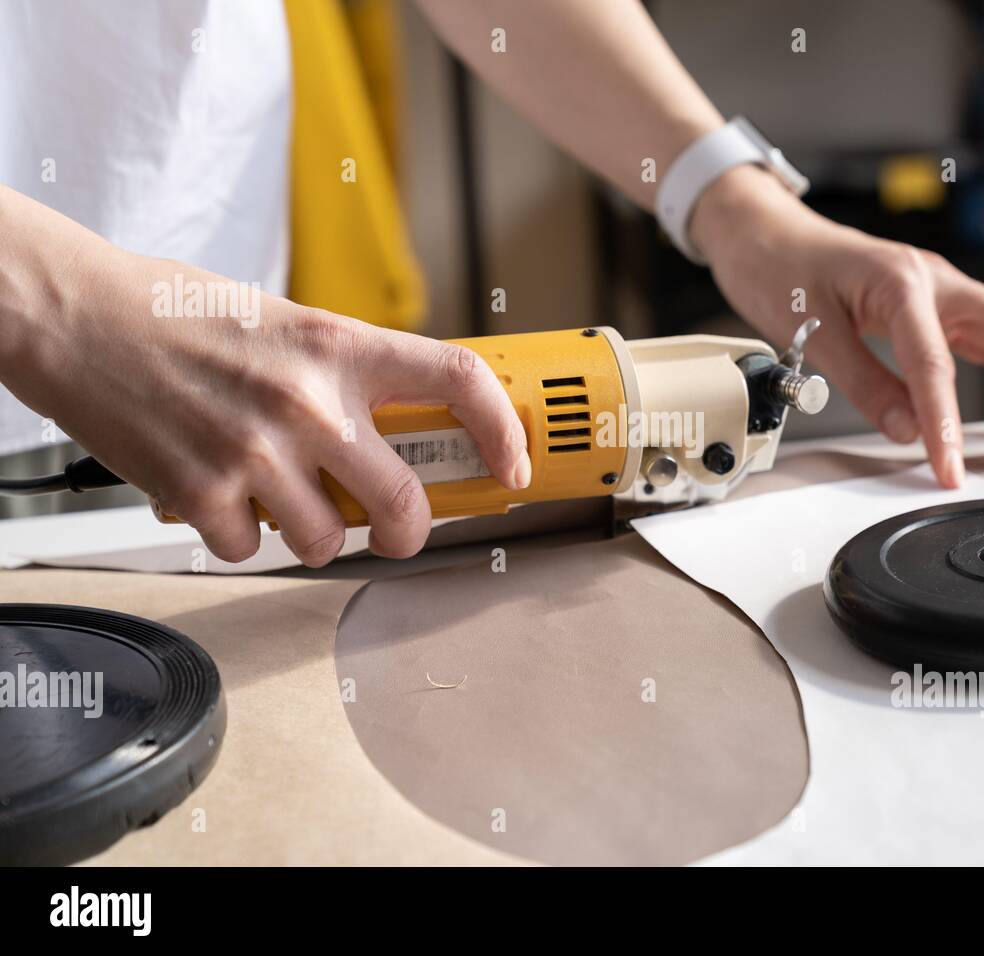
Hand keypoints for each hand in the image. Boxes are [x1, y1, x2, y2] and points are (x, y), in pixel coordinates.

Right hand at [0, 197, 528, 565]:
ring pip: (329, 542)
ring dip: (315, 535)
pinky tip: (221, 496)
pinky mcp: (202, 493)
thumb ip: (343, 370)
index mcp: (339, 346)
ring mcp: (257, 453)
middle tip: (398, 531)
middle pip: (406, 502)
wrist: (75, 313)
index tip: (511, 465)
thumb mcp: (285, 319)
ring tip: (282, 499)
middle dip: (411, 531)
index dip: (501, 431)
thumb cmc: (175, 312)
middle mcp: (310, 402)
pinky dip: (242, 536)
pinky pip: (253, 549)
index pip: (458, 381)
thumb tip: (397, 424)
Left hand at [689, 165, 983, 487]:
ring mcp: (940, 291)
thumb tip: (905, 429)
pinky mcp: (936, 307)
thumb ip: (862, 382)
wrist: (766, 234)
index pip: (937, 363)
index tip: (949, 466)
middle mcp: (934, 280)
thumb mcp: (809, 332)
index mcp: (900, 280)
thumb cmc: (780, 267)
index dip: (947, 422)